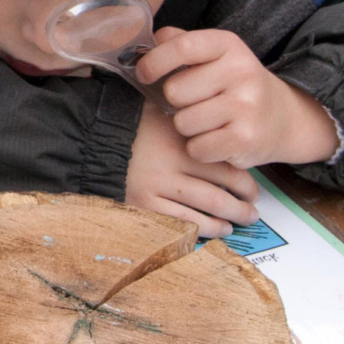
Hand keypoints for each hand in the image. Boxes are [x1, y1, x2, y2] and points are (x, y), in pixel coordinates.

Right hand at [124, 101, 259, 237]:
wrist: (90, 141)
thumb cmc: (128, 126)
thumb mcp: (162, 114)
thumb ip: (190, 125)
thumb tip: (223, 134)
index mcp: (181, 141)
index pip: (225, 165)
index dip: (246, 181)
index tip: (253, 188)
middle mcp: (173, 165)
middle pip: (221, 188)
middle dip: (243, 203)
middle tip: (253, 209)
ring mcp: (158, 187)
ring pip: (207, 208)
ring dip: (230, 217)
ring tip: (240, 220)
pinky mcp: (144, 205)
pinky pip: (182, 222)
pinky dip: (205, 228)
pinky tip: (217, 230)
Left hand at [138, 27, 339, 169]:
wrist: (283, 118)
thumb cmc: (234, 85)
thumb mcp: (214, 55)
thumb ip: (180, 42)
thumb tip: (147, 40)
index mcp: (228, 45)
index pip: (182, 47)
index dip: (154, 62)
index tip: (144, 74)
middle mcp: (241, 71)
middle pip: (174, 91)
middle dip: (175, 102)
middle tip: (195, 103)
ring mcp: (247, 106)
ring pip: (183, 122)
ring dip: (187, 127)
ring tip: (207, 122)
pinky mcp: (246, 139)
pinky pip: (197, 148)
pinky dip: (200, 149)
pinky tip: (215, 140)